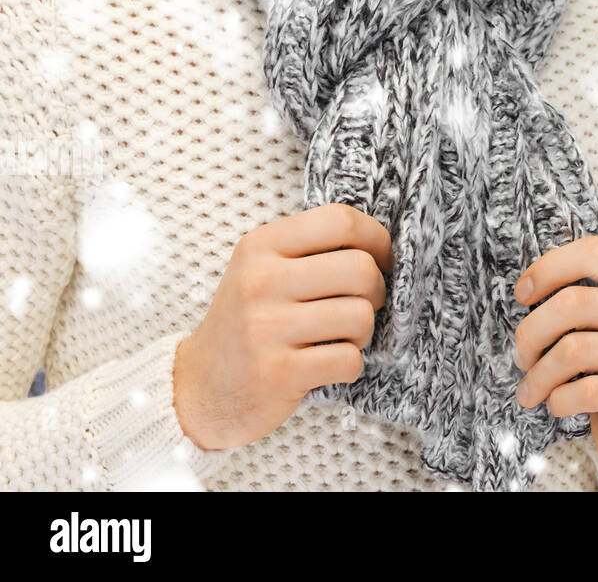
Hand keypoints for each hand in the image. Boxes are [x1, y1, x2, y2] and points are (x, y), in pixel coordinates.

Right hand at [173, 203, 393, 450]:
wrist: (198, 391)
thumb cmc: (249, 322)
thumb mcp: (263, 269)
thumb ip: (312, 249)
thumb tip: (385, 244)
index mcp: (260, 246)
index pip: (340, 220)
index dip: (377, 238)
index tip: (382, 260)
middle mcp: (260, 281)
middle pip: (360, 268)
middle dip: (376, 291)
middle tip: (361, 306)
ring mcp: (266, 328)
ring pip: (361, 315)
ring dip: (363, 332)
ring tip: (341, 337)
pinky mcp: (278, 373)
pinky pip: (349, 359)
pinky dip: (350, 365)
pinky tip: (328, 365)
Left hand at [512, 234, 597, 478]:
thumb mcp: (597, 327)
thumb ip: (575, 303)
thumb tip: (526, 289)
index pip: (595, 253)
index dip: (550, 267)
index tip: (522, 294)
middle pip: (575, 302)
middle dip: (532, 332)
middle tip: (520, 357)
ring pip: (576, 350)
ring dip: (539, 375)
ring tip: (529, 390)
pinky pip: (589, 391)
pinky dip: (559, 400)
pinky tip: (556, 404)